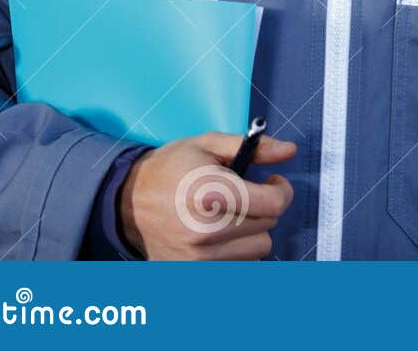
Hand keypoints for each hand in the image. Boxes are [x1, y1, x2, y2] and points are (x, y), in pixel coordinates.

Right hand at [119, 131, 295, 259]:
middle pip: (268, 225)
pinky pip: (239, 267)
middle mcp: (205, 231)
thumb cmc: (172, 168)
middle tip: (243, 196)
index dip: (281, 190)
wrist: (128, 201)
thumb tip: (289, 151)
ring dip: (252, 232)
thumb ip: (255, 147)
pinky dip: (237, 252)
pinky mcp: (192, 273)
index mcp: (210, 193)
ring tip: (229, 215)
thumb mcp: (209, 144)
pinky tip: (220, 236)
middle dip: (263, 207)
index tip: (271, 182)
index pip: (274, 204)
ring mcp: (198, 258)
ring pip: (258, 249)